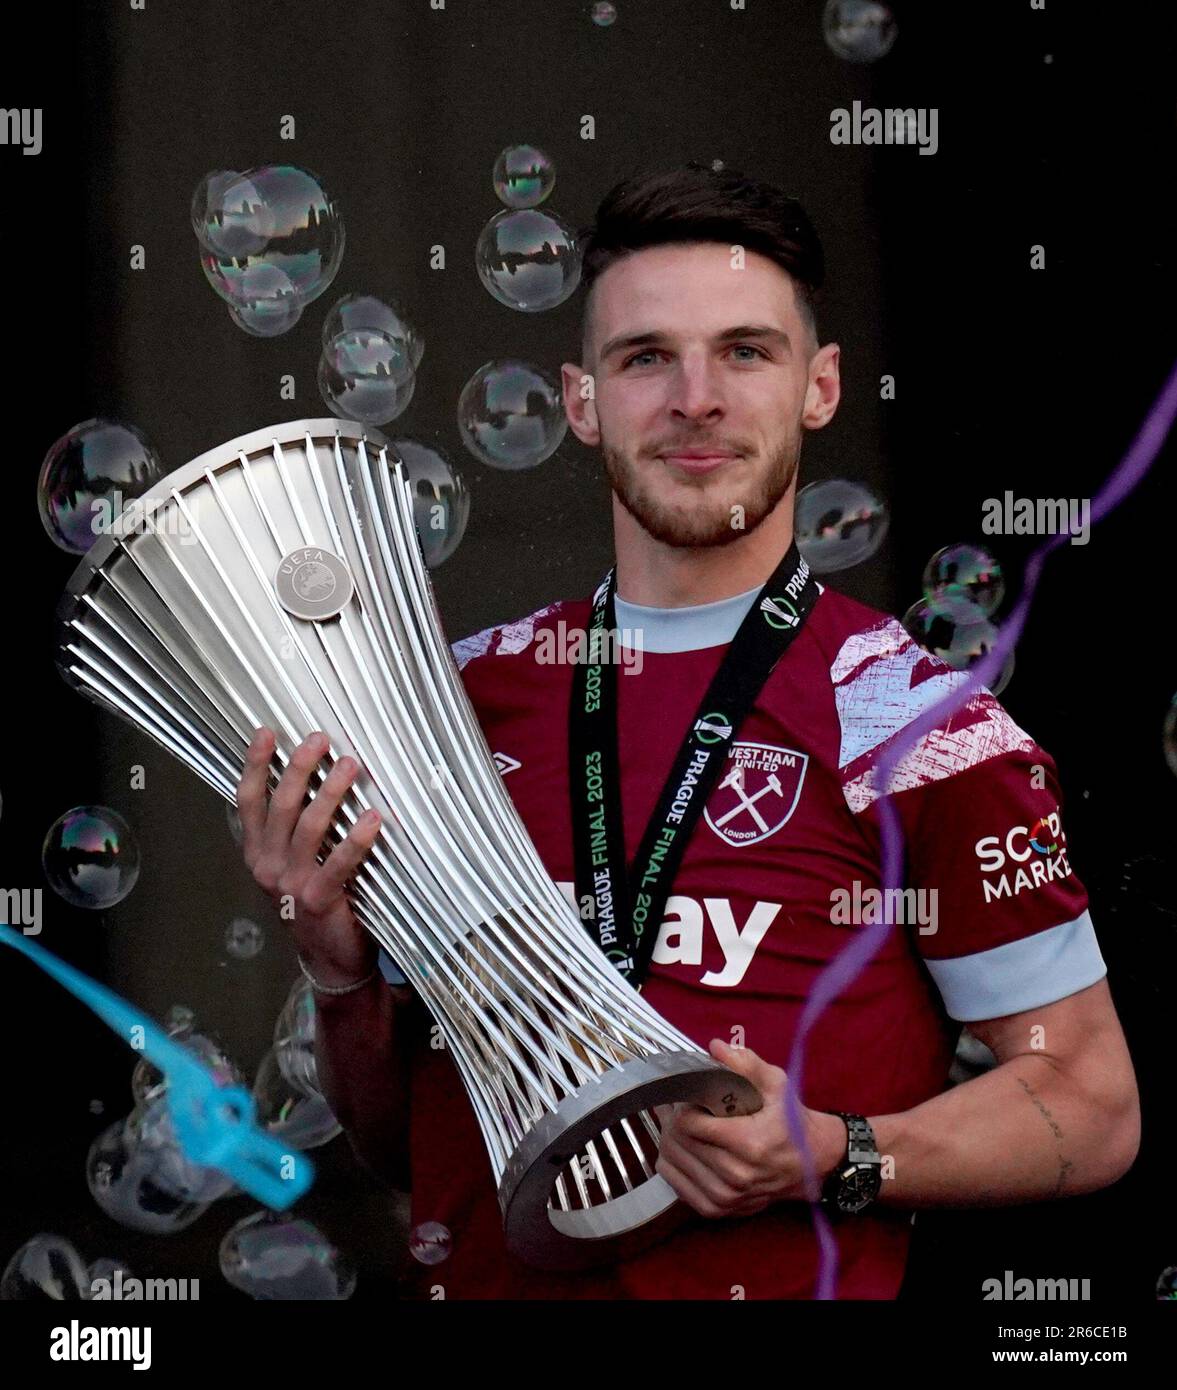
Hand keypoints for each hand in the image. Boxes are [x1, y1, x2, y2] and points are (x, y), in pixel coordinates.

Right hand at [236, 726, 382, 988]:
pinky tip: (373, 817)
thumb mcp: (296, 861)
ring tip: (350, 764)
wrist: (330, 957)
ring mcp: (289, 884)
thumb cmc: (318, 899)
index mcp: (257, 851)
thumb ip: (299, 826)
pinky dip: (357, 839)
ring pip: (308, 828)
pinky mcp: (317, 901)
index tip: (267, 732)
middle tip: (320, 739)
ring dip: (330, 793)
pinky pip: (338, 863)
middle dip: (299, 768)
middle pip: (280, 806)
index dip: (256, 766)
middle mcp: (267, 865)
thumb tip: (323, 771)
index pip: (249, 801)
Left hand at [653, 1038, 846, 1218]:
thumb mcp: (776, 1085)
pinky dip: (672, 1165)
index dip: (681, 1105)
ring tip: (674, 1122)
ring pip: (673, 1163)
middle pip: (678, 1142)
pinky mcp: (718, 1210)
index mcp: (749, 1144)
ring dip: (668, 1139)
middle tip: (672, 1103)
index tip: (685, 1095)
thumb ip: (746, 1064)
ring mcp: (726, 1196)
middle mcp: (736, 1175)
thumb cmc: (791, 1122)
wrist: (810, 1163)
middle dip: (671, 1119)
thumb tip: (715, 1047)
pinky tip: (679, 1148)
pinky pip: (676, 1185)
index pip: (689, 1124)